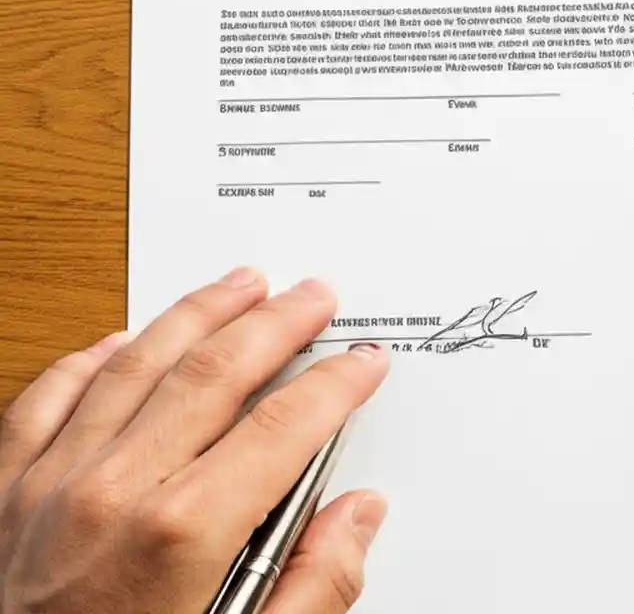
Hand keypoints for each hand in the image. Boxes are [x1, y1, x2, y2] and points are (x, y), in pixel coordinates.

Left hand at [0, 271, 388, 612]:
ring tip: (239, 282)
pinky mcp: (1, 490)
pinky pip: (47, 395)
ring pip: (135, 363)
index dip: (336, 386)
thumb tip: (358, 516)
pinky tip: (123, 337)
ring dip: (195, 313)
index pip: (284, 427)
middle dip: (276, 323)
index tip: (364, 365)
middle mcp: (113, 489)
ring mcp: (48, 483)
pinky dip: (91, 357)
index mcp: (181, 534)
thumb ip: (312, 589)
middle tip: (313, 294)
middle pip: (215, 373)